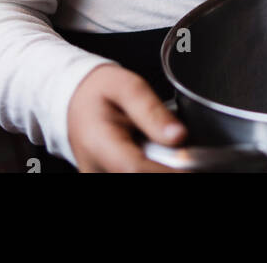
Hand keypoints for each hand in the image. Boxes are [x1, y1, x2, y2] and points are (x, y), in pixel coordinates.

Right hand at [67, 63, 187, 172]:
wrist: (74, 102)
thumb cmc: (99, 91)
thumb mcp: (126, 85)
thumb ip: (151, 110)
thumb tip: (178, 136)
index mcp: (98, 142)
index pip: (135, 169)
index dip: (168, 171)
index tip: (192, 167)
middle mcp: (96, 170)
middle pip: (140, 178)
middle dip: (168, 169)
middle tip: (184, 154)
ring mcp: (100, 178)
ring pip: (139, 179)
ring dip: (160, 168)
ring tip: (169, 153)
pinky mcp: (106, 181)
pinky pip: (135, 177)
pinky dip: (151, 169)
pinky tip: (155, 159)